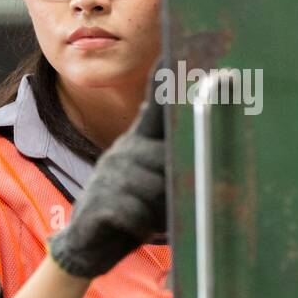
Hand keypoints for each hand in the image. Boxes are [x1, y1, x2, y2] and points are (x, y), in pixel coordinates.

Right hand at [46, 63, 167, 278]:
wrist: (87, 246)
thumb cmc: (134, 213)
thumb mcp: (159, 187)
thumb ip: (178, 168)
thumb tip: (209, 155)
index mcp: (140, 144)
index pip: (156, 107)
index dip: (165, 79)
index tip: (176, 51)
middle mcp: (123, 152)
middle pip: (165, 158)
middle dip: (177, 185)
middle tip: (173, 205)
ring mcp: (107, 175)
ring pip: (153, 187)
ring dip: (161, 211)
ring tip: (153, 219)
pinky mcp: (96, 202)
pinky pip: (133, 212)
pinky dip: (142, 225)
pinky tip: (135, 228)